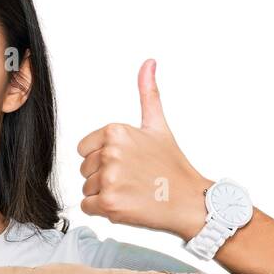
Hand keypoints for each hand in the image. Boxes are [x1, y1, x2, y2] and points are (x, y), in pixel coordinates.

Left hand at [76, 58, 212, 241]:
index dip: (102, 159)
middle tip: (132, 179)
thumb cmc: (172, 166)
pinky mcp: (109, 203)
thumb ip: (148, 94)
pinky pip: (87, 207)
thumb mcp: (158, 126)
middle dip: (104, 178)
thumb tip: (149, 63)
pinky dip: (103, 210)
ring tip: (131, 192)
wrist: (189, 201)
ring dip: (104, 195)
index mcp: (115, 131)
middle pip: (85, 170)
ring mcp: (109, 178)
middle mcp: (110, 152)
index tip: (127, 163)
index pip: (84, 149)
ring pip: (86, 189)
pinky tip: (126, 204)